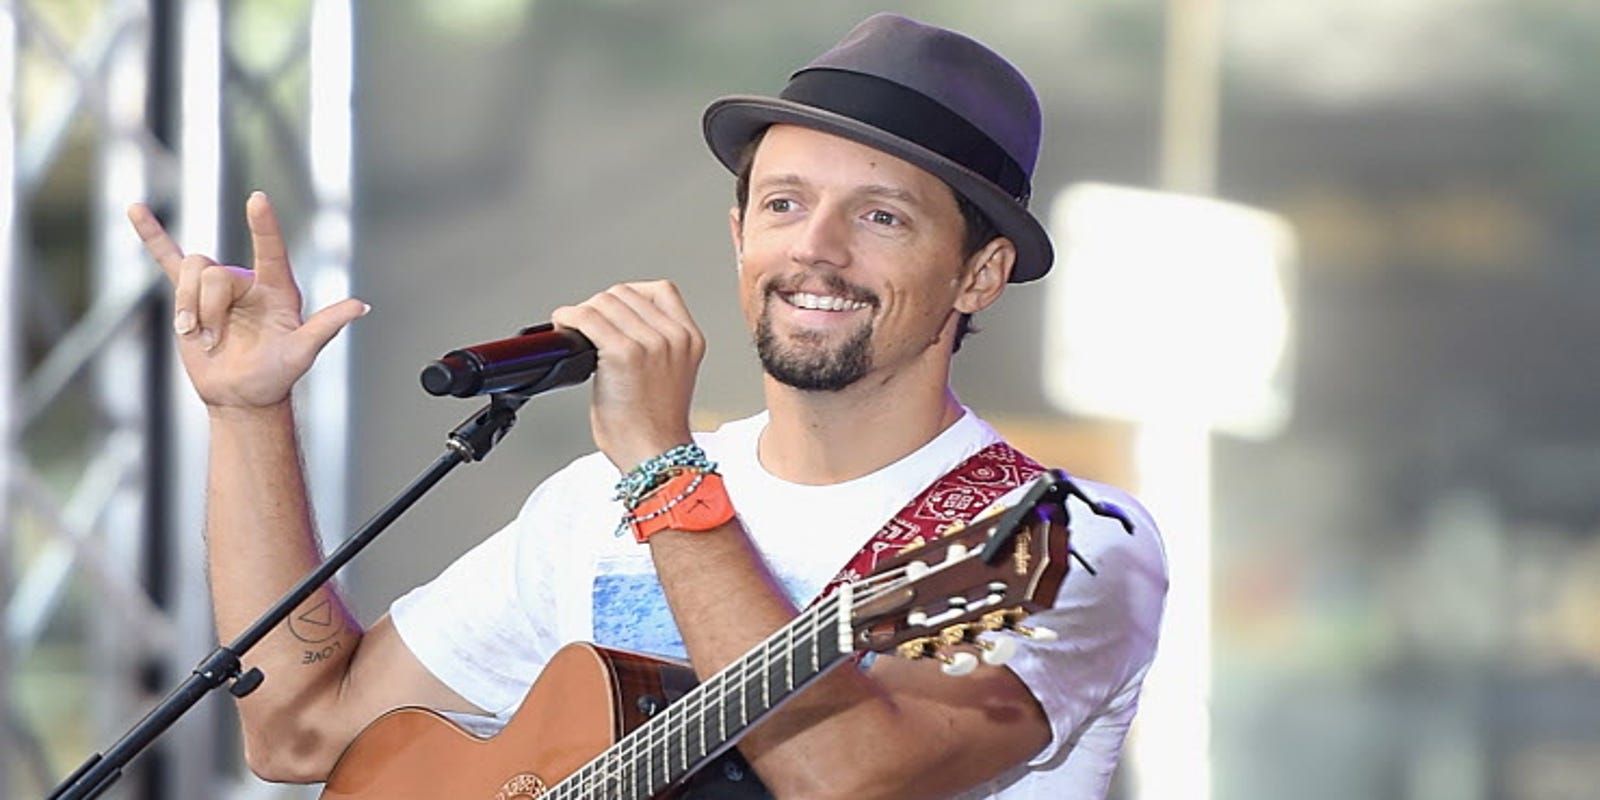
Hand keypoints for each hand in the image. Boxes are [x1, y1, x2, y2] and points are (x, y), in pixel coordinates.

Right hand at [129, 192, 368, 409]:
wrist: (242, 395)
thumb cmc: (277, 375)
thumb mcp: (302, 353)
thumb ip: (326, 326)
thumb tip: (361, 305)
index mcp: (278, 288)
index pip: (271, 250)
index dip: (264, 225)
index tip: (258, 199)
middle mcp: (248, 281)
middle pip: (214, 274)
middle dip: (208, 311)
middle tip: (217, 343)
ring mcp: (218, 287)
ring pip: (189, 274)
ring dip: (188, 311)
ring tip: (201, 340)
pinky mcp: (190, 298)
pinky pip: (169, 259)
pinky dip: (152, 235)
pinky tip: (135, 210)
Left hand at [550, 281, 704, 470]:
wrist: (655, 456)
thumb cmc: (655, 426)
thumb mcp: (670, 373)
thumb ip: (655, 343)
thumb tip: (611, 323)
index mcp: (689, 338)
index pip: (660, 290)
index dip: (628, 298)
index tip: (612, 314)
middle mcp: (674, 336)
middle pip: (625, 293)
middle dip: (600, 307)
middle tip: (587, 328)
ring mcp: (651, 343)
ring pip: (604, 302)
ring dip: (582, 312)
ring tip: (575, 330)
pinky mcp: (624, 354)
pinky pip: (586, 318)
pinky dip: (568, 317)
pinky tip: (563, 326)